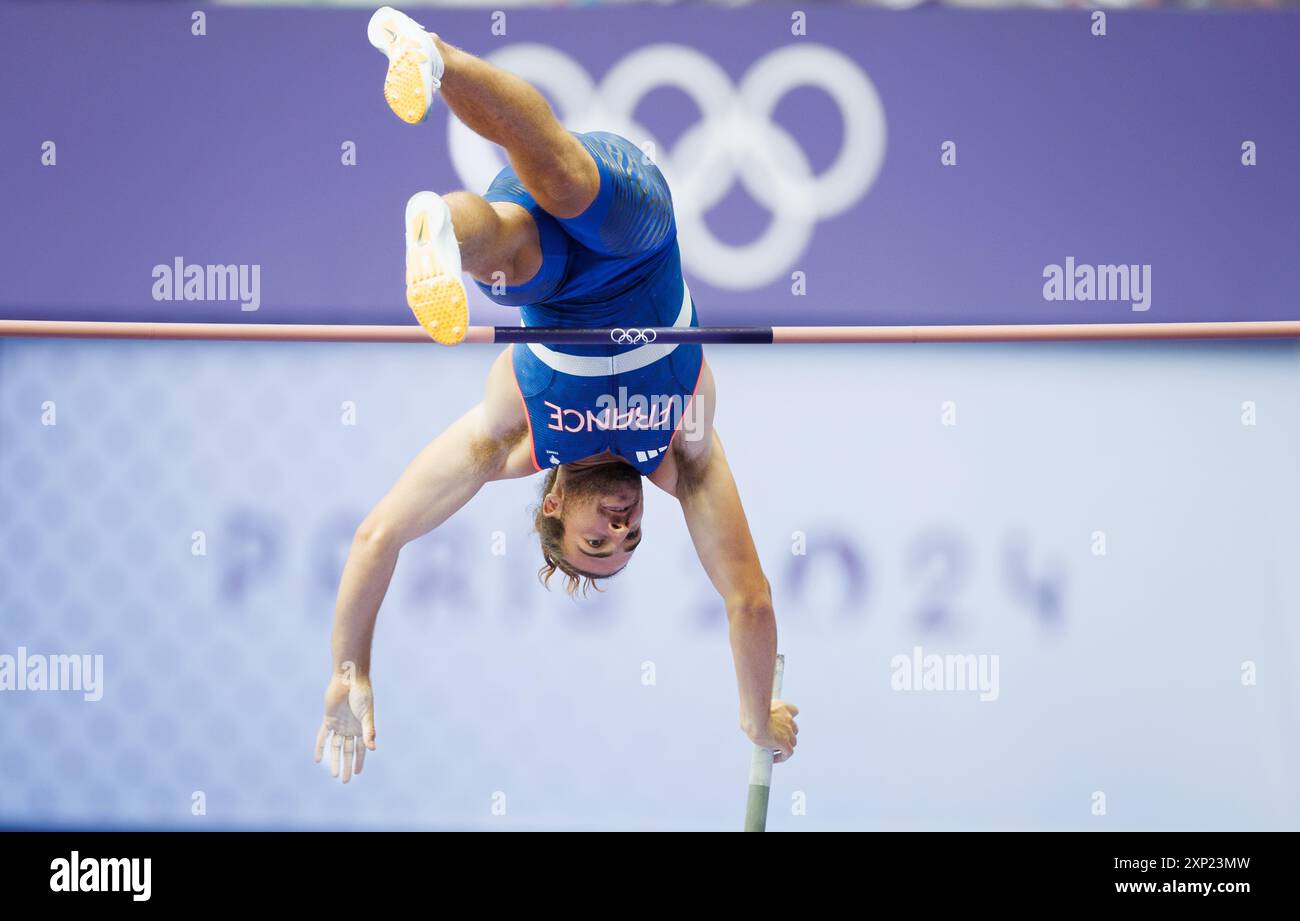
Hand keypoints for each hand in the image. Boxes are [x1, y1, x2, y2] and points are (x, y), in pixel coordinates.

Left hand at [313, 665, 375, 783]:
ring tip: (334, 775)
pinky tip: (317, 759)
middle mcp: (350, 728)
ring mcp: (339, 724)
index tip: (357, 774)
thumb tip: (372, 748)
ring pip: (336, 747)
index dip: (360, 761)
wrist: (349, 678)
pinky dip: (320, 747)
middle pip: (348, 751)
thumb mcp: (367, 714)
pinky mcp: (329, 719)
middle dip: (347, 766)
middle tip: (345, 781)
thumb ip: (369, 731)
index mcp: (362, 728)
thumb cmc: (362, 694)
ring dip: (334, 760)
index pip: (361, 749)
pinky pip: (323, 736)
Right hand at [746, 699, 798, 762]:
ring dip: (785, 745)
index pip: (794, 711)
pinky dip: (782, 757)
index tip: (781, 722)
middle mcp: (788, 719)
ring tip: (772, 748)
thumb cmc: (751, 712)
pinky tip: (774, 758)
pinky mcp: (785, 743)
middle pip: (794, 728)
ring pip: (792, 741)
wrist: (755, 718)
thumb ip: (755, 715)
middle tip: (774, 737)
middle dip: (786, 734)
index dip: (789, 717)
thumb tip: (745, 723)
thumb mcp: (754, 710)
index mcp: (782, 708)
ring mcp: (788, 732)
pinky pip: (788, 753)